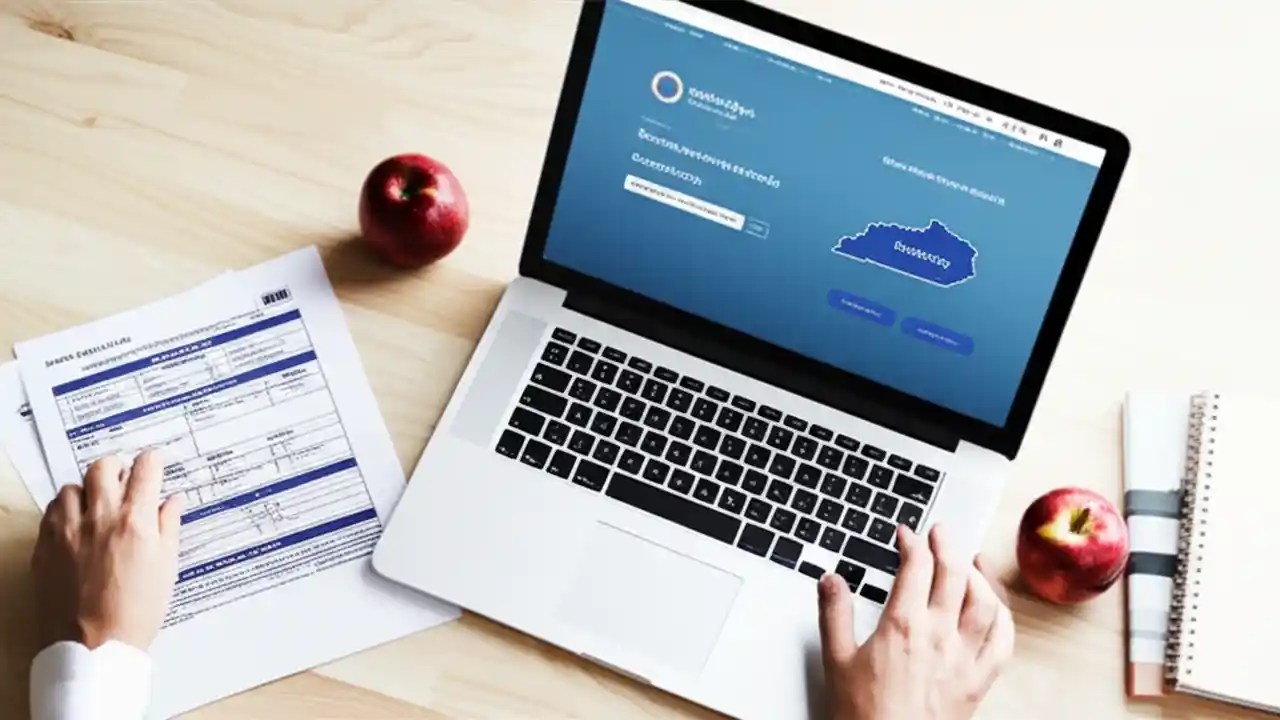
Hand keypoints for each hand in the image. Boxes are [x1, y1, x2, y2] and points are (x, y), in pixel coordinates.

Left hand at [31, 450, 184, 650]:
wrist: (95, 646)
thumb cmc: (137, 611)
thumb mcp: (166, 567)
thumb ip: (169, 527)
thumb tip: (173, 500)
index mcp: (135, 521)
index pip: (145, 470)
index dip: (153, 460)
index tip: (155, 462)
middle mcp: (99, 518)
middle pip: (103, 468)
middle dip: (117, 466)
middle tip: (124, 477)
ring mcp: (68, 531)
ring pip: (72, 487)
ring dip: (87, 490)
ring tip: (96, 504)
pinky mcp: (45, 547)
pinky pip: (51, 513)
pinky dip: (64, 510)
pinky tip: (75, 524)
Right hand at [818, 525, 1013, 719]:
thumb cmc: (863, 715)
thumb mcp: (836, 660)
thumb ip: (834, 614)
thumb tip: (830, 579)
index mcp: (902, 626)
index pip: (915, 567)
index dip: (912, 543)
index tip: (906, 535)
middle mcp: (938, 636)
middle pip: (954, 574)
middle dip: (947, 545)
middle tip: (940, 532)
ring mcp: (963, 658)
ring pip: (984, 602)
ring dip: (980, 575)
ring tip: (971, 560)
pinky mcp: (978, 681)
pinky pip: (1003, 643)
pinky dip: (1003, 619)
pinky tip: (996, 608)